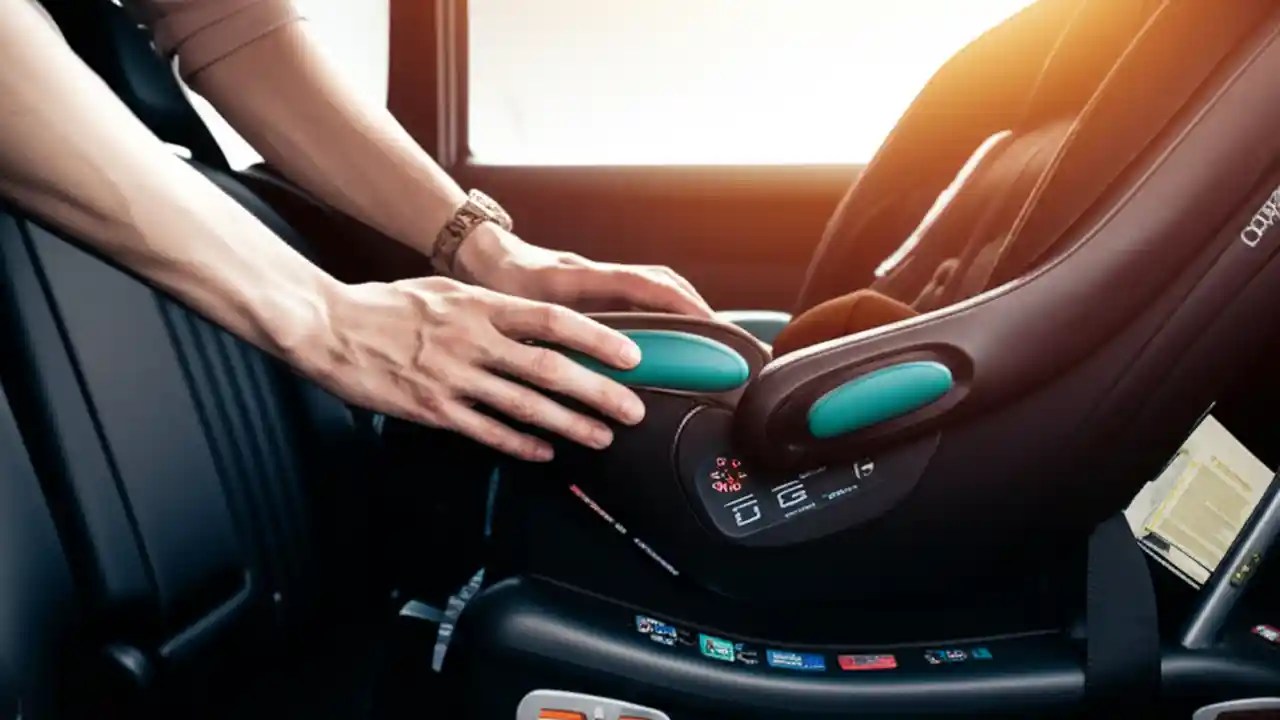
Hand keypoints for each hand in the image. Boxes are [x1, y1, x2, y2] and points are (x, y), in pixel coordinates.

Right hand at [295, 277, 647, 460]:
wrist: (327, 325)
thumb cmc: (384, 305)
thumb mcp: (443, 291)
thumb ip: (487, 307)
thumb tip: (530, 321)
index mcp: (479, 306)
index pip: (553, 322)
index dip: (597, 339)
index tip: (630, 356)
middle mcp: (472, 341)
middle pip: (550, 369)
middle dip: (598, 392)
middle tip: (632, 409)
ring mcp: (453, 377)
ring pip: (524, 406)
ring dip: (569, 424)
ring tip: (601, 436)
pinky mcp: (432, 409)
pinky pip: (485, 431)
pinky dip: (519, 444)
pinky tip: (545, 452)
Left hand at [453, 224, 714, 317]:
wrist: (478, 254)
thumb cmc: (494, 285)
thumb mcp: (516, 316)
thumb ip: (546, 340)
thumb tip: (577, 377)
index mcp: (578, 278)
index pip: (642, 285)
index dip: (678, 305)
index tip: (706, 326)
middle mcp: (595, 273)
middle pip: (660, 281)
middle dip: (695, 307)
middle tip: (720, 339)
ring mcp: (598, 276)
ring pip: (653, 284)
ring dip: (682, 307)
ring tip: (704, 340)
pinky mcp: (595, 284)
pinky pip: (639, 291)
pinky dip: (662, 309)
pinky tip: (669, 335)